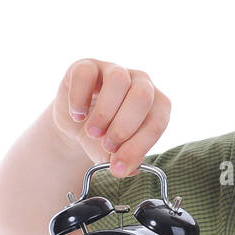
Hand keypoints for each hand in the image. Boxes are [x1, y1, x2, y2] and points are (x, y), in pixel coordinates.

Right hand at [51, 58, 171, 177]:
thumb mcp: (116, 154)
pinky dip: (80, 98)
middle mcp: (140, 82)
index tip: (120, 166)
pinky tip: (78, 116)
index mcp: (156, 104)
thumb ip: (126, 160)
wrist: (76, 125)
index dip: (139, 145)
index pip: (157, 120)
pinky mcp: (87, 66)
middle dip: (124, 127)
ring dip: (105, 112)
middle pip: (142, 96)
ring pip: (118, 80)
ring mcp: (114, 70)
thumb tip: (129, 169)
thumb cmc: (104, 137)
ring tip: (93, 132)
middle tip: (108, 145)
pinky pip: (86, 74)